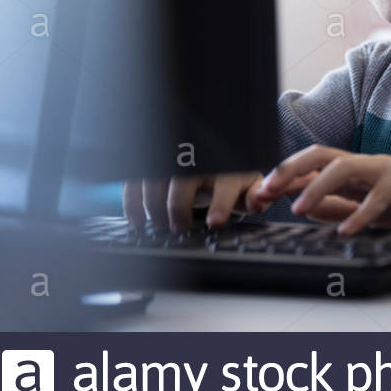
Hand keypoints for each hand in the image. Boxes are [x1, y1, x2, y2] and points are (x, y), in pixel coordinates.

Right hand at [121, 171, 264, 232]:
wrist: (216, 162)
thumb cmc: (231, 180)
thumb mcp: (247, 188)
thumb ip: (254, 198)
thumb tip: (257, 203)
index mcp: (228, 171)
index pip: (225, 185)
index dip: (220, 204)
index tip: (215, 222)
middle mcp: (200, 164)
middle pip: (183, 182)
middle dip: (178, 208)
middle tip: (178, 229)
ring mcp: (175, 163)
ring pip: (157, 180)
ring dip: (154, 207)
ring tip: (159, 226)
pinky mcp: (156, 167)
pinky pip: (138, 181)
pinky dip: (133, 202)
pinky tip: (137, 221)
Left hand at [249, 144, 390, 234]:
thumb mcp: (360, 207)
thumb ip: (333, 206)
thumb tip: (303, 208)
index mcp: (348, 169)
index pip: (309, 165)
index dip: (281, 177)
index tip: (258, 195)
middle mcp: (361, 163)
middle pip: (320, 153)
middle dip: (290, 168)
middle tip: (268, 189)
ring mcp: (381, 168)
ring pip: (344, 167)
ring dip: (317, 186)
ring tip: (299, 208)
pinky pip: (378, 195)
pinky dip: (360, 214)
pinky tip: (346, 230)